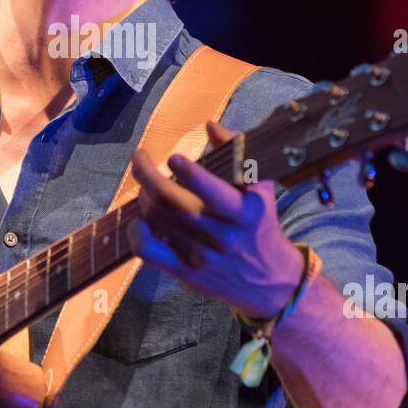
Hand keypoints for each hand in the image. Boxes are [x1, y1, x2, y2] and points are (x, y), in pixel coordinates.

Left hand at [128, 120, 304, 321]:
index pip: (216, 194)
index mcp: (245, 213)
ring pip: (159, 221)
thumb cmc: (261, 226)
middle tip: (140, 158)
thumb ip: (238, 155)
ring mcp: (203, 257)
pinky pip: (149, 253)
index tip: (175, 158)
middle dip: (148, 175)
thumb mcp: (261, 190)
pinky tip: (137, 220)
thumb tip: (210, 126)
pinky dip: (136, 234)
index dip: (192, 175)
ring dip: (144, 196)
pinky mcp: (186, 274)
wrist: (271, 282)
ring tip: (145, 183)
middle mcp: (223, 236)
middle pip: (174, 204)